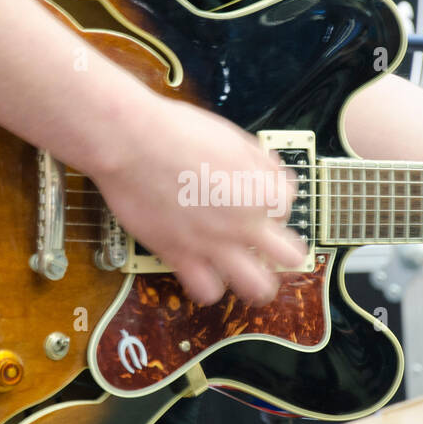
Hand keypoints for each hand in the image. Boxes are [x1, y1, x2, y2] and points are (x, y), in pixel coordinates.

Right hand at [89, 97, 307, 305]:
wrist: (132, 143)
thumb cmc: (177, 132)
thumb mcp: (233, 137)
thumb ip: (259, 162)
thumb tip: (272, 175)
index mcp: (260, 191)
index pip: (287, 205)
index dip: (273, 200)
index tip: (258, 197)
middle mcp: (245, 224)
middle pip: (290, 256)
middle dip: (283, 252)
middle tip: (268, 247)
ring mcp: (215, 245)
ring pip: (258, 287)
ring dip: (257, 281)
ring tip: (245, 274)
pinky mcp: (181, 257)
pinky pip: (207, 291)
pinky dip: (208, 287)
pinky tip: (203, 274)